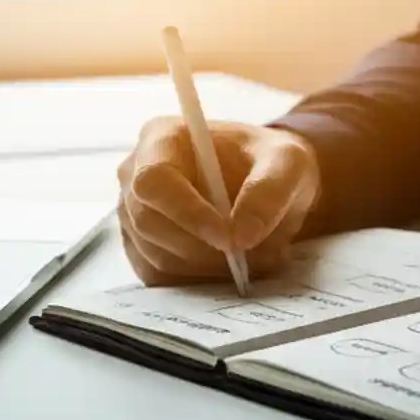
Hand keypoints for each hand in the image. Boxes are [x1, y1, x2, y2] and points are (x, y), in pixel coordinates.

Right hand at [117, 117, 319, 284]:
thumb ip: (269, 191)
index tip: (228, 238)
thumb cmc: (269, 161)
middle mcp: (135, 174)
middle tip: (248, 256)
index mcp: (161, 138)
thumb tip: (242, 236)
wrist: (266, 182)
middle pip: (149, 223)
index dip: (186, 212)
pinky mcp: (141, 247)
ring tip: (249, 259)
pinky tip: (228, 267)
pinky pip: (159, 276)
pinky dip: (197, 281)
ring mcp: (132, 213)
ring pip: (156, 256)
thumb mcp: (287, 162)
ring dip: (206, 268)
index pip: (153, 180)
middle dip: (201, 248)